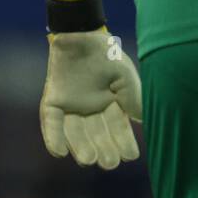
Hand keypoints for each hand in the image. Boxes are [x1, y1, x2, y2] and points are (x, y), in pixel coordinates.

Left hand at [40, 29, 142, 168]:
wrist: (82, 35)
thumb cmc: (108, 55)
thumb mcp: (126, 79)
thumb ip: (134, 101)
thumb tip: (145, 123)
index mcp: (110, 104)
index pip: (118, 129)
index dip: (124, 142)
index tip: (131, 156)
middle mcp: (90, 109)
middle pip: (96, 135)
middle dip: (103, 149)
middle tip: (109, 163)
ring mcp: (71, 106)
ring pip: (75, 133)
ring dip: (81, 147)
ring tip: (89, 160)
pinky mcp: (53, 100)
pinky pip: (51, 122)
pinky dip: (53, 137)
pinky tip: (59, 152)